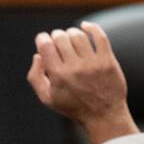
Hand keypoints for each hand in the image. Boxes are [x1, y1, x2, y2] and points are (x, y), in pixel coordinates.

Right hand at [26, 22, 136, 143]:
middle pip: (60, 37)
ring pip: (78, 35)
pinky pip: (99, 36)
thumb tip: (38, 55)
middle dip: (56, 36)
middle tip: (58, 42)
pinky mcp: (107, 61)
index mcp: (58, 76)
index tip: (43, 41)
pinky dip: (91, 27)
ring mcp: (93, 64)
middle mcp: (75, 68)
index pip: (45, 45)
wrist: (104, 116)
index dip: (41, 38)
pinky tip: (84, 27)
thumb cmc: (73, 106)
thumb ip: (35, 76)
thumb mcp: (47, 98)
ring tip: (70, 39)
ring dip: (71, 33)